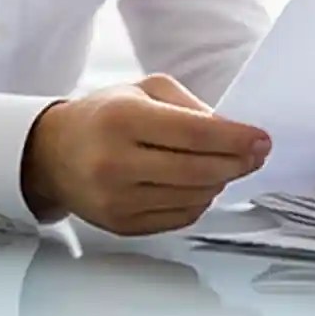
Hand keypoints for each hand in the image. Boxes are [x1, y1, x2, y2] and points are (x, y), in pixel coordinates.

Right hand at [21, 74, 270, 235]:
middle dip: (238, 163)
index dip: (235, 138)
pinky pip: (179, 217)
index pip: (194, 133)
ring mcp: (116, 199)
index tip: (262, 139)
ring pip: (193, 197)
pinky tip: (202, 184)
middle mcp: (115, 162)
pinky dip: (200, 200)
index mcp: (122, 119)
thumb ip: (191, 106)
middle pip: (198, 170)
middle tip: (257, 154)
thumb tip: (233, 132)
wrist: (52, 153)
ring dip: (221, 181)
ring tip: (228, 165)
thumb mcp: (144, 89)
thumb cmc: (104, 115)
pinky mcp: (120, 225)